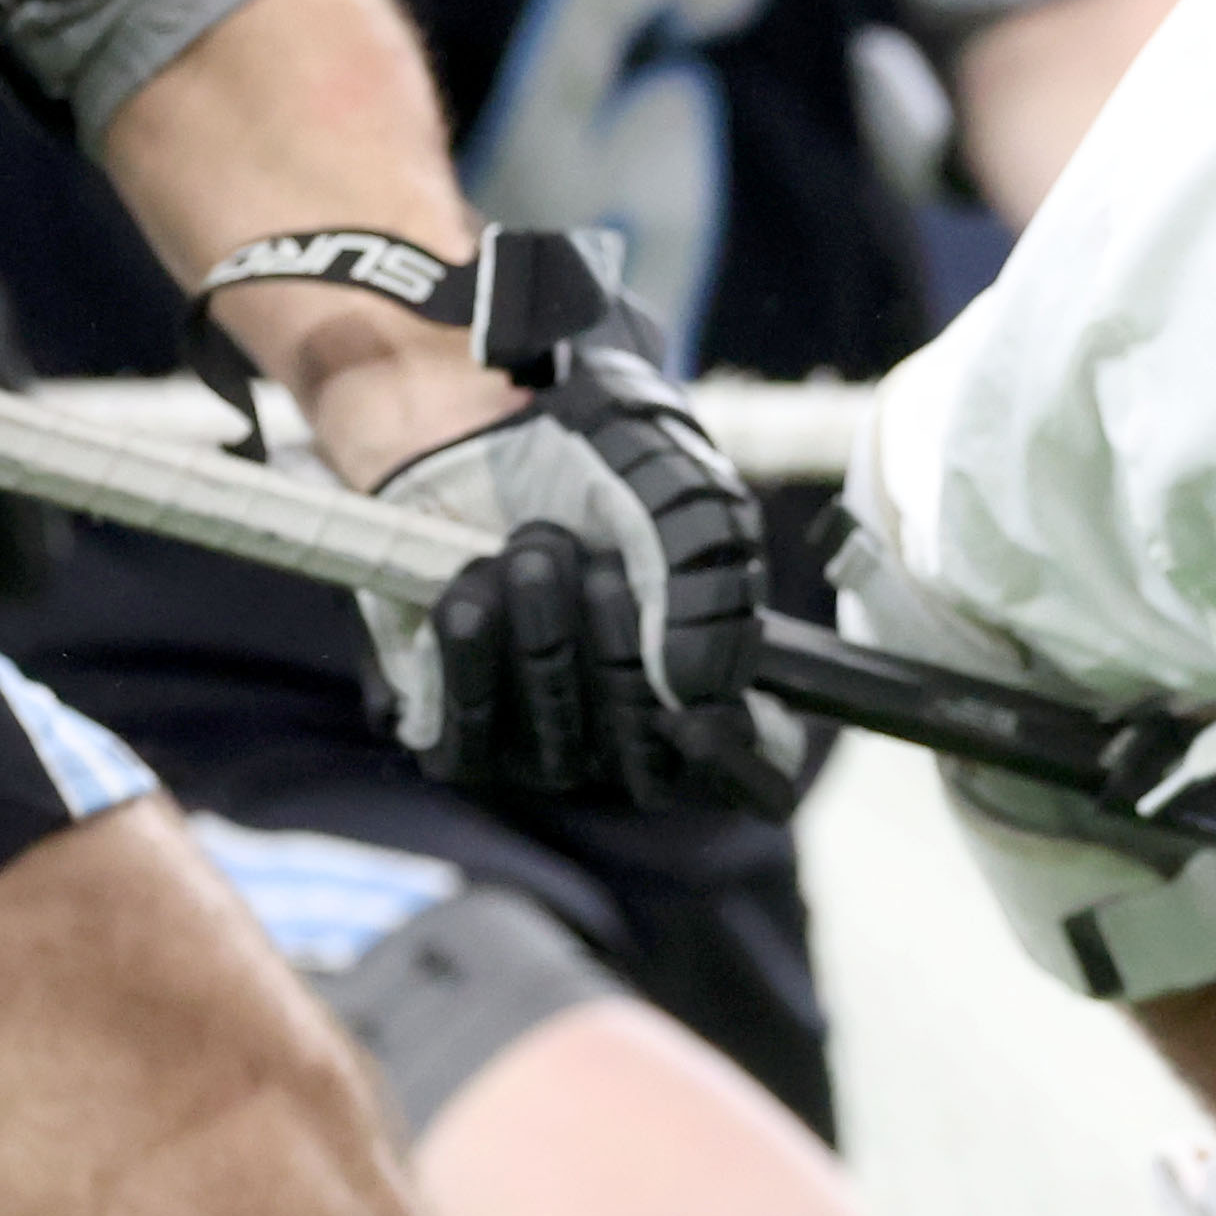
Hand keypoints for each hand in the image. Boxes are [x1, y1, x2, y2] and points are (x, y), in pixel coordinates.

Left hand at [365, 322, 782, 813]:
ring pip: (556, 746)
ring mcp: (547, 746)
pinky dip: (469, 654)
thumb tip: (689, 693)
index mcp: (710, 682)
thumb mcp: (686, 505)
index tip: (697, 723)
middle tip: (592, 562)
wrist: (481, 434)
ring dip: (539, 630)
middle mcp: (632, 734)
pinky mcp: (462, 740)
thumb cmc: (603, 468)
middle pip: (639, 756)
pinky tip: (469, 592)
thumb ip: (707, 599)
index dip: (733, 768)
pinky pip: (471, 738)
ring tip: (527, 551)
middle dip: (613, 648)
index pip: (754, 781)